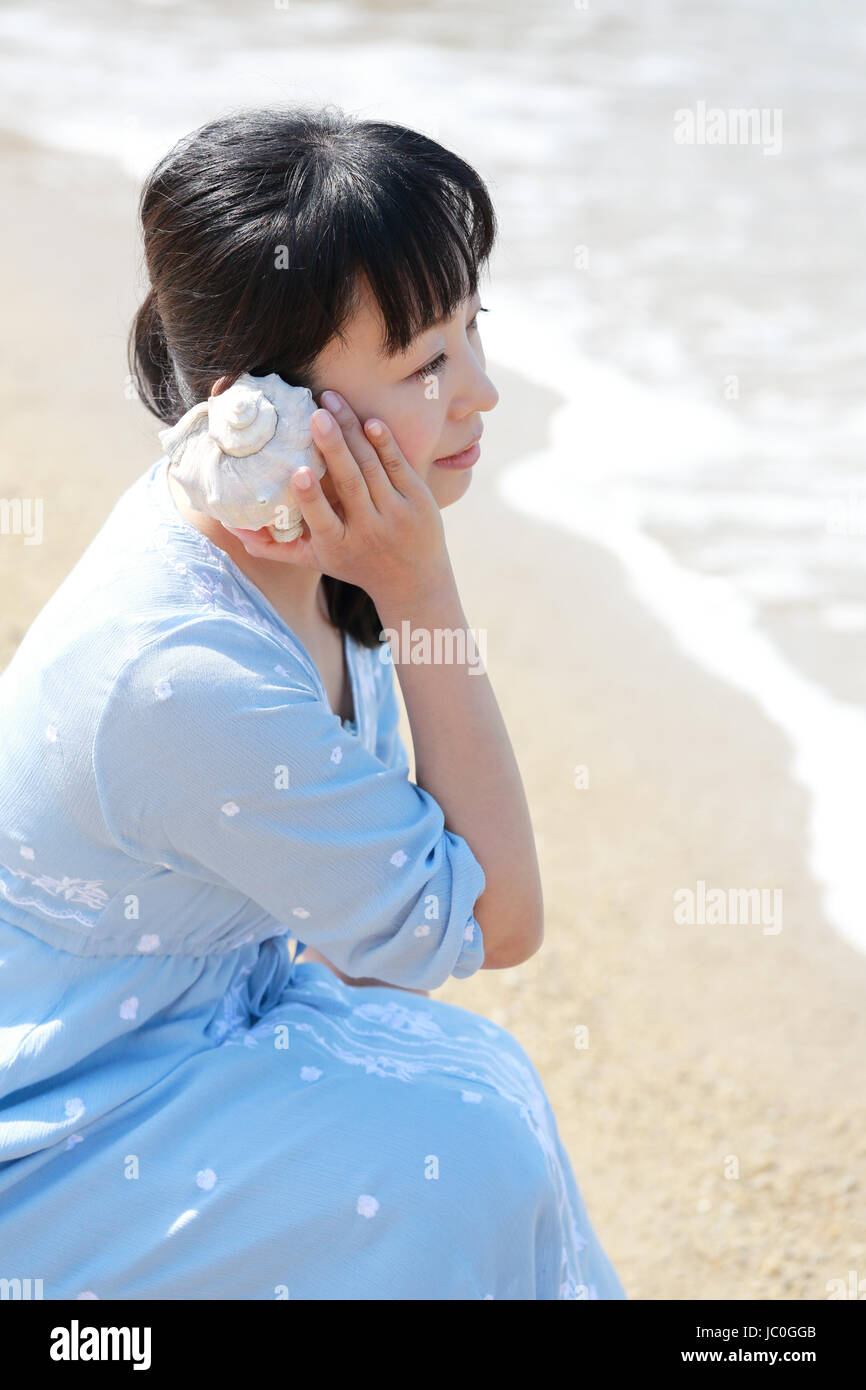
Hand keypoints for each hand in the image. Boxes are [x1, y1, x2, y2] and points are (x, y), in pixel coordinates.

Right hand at [224, 391, 453, 609]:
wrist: (412, 580)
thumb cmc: (353, 563)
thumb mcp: (313, 560)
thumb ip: (273, 546)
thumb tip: (231, 526)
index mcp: (337, 544)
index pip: (322, 519)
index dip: (310, 497)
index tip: (299, 472)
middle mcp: (367, 529)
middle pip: (350, 484)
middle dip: (334, 448)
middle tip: (316, 416)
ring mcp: (395, 513)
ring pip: (372, 466)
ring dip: (352, 431)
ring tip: (332, 402)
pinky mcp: (417, 499)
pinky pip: (398, 465)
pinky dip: (384, 442)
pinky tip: (369, 421)